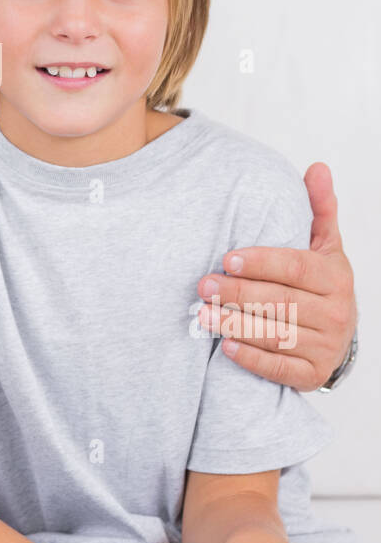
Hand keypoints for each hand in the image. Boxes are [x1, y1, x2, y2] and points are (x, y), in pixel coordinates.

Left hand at [196, 163, 355, 390]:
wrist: (339, 335)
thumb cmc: (321, 283)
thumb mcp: (326, 244)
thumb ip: (318, 208)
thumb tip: (317, 167)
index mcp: (335, 276)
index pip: (296, 267)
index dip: (261, 262)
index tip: (227, 258)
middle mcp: (335, 312)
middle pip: (282, 301)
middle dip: (239, 293)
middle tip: (204, 285)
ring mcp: (325, 347)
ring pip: (278, 335)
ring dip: (237, 325)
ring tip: (203, 315)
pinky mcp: (312, 375)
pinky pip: (280, 369)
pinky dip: (252, 359)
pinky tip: (226, 347)